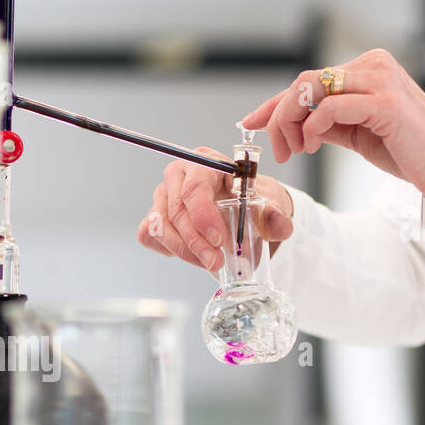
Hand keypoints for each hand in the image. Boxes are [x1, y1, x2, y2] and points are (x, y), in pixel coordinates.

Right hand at [137, 147, 293, 273]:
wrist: (242, 210)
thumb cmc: (251, 202)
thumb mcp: (270, 206)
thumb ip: (276, 215)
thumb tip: (275, 221)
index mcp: (205, 162)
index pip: (195, 187)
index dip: (203, 216)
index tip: (218, 240)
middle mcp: (179, 175)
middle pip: (177, 210)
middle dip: (196, 242)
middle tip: (215, 262)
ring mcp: (162, 195)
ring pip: (160, 225)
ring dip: (184, 250)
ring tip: (209, 262)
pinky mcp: (154, 215)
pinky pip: (149, 234)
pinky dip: (167, 248)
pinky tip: (190, 254)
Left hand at [242, 49, 424, 199]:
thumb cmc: (403, 149)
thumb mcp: (355, 133)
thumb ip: (325, 122)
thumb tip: (290, 123)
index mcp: (367, 68)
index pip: (309, 80)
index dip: (274, 102)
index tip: (249, 122)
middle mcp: (373, 65)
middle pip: (304, 81)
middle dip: (278, 116)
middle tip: (279, 151)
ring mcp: (380, 80)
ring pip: (311, 89)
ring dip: (290, 123)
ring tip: (294, 150)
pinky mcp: (385, 102)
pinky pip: (330, 107)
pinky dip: (311, 128)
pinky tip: (311, 146)